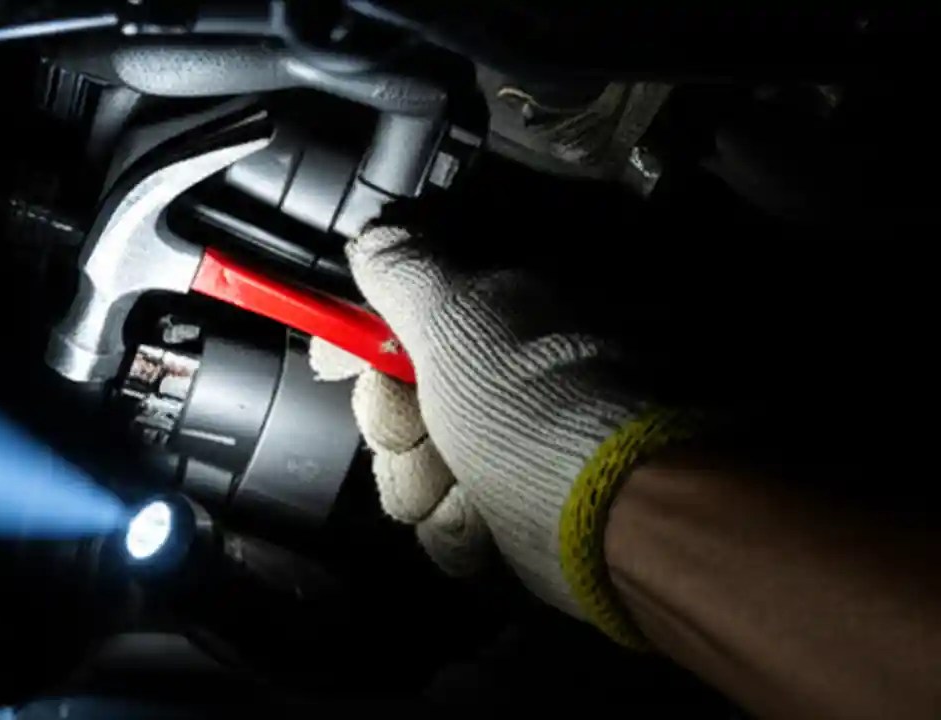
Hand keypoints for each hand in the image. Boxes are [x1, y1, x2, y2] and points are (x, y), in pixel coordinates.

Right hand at [312, 225, 688, 646]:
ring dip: (424, 485)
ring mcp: (508, 444)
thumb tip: (374, 236)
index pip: (403, 316)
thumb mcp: (455, 313)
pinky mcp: (512, 511)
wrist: (607, 512)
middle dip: (395, 427)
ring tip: (462, 486)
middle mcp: (502, 375)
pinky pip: (445, 520)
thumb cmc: (524, 402)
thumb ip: (404, 268)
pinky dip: (459, 529)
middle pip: (397, 398)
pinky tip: (484, 523)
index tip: (333, 362)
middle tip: (417, 432)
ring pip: (414, 464)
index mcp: (494, 316)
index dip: (358, 339)